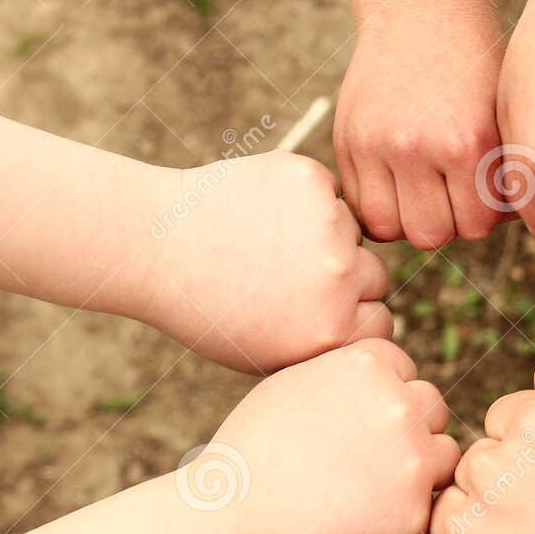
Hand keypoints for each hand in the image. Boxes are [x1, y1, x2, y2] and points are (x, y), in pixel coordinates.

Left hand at [140, 150, 391, 371]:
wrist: (154, 248)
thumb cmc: (209, 308)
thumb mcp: (270, 354)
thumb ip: (328, 346)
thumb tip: (376, 331)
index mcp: (332, 331)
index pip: (380, 320)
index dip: (348, 316)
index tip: (311, 311)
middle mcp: (338, 278)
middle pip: (374, 276)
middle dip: (342, 277)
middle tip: (284, 276)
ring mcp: (327, 224)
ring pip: (352, 229)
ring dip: (323, 234)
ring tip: (264, 244)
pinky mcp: (309, 179)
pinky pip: (326, 190)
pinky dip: (300, 197)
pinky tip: (257, 213)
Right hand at [184, 339, 459, 533]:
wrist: (233, 521)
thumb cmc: (251, 453)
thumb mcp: (292, 386)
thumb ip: (345, 377)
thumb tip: (384, 379)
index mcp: (366, 366)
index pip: (403, 370)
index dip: (380, 397)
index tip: (353, 423)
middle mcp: (397, 405)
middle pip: (430, 406)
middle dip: (406, 428)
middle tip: (363, 458)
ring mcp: (411, 459)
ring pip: (444, 454)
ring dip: (418, 467)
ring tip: (368, 486)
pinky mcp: (414, 511)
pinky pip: (428, 504)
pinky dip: (405, 511)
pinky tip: (362, 517)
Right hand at [335, 0, 505, 247]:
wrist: (421, 6)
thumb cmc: (476, 65)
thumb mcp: (502, 115)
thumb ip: (498, 175)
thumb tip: (488, 229)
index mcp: (468, 141)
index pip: (477, 225)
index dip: (484, 213)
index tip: (485, 191)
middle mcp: (418, 146)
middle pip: (431, 235)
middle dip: (447, 221)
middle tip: (452, 193)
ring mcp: (376, 144)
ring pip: (389, 228)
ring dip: (408, 218)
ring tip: (423, 191)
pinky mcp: (347, 139)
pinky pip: (359, 205)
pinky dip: (378, 204)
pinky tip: (397, 182)